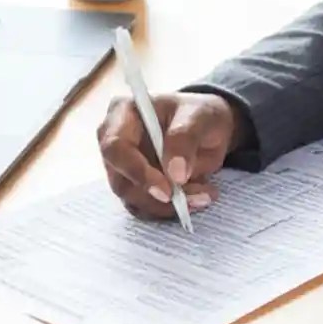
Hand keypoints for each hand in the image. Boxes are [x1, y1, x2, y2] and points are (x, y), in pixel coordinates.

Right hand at [98, 92, 239, 219]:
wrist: (207, 129)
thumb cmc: (198, 114)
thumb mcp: (199, 116)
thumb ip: (185, 138)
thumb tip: (175, 174)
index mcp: (123, 114)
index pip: (115, 148)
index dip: (137, 171)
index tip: (167, 189)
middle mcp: (115, 143)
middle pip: (121, 181)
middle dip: (158, 197)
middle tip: (196, 197)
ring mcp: (123, 168)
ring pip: (134, 200)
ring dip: (169, 206)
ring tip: (203, 195)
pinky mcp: (135, 188)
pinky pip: (146, 208)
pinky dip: (171, 210)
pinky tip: (196, 199)